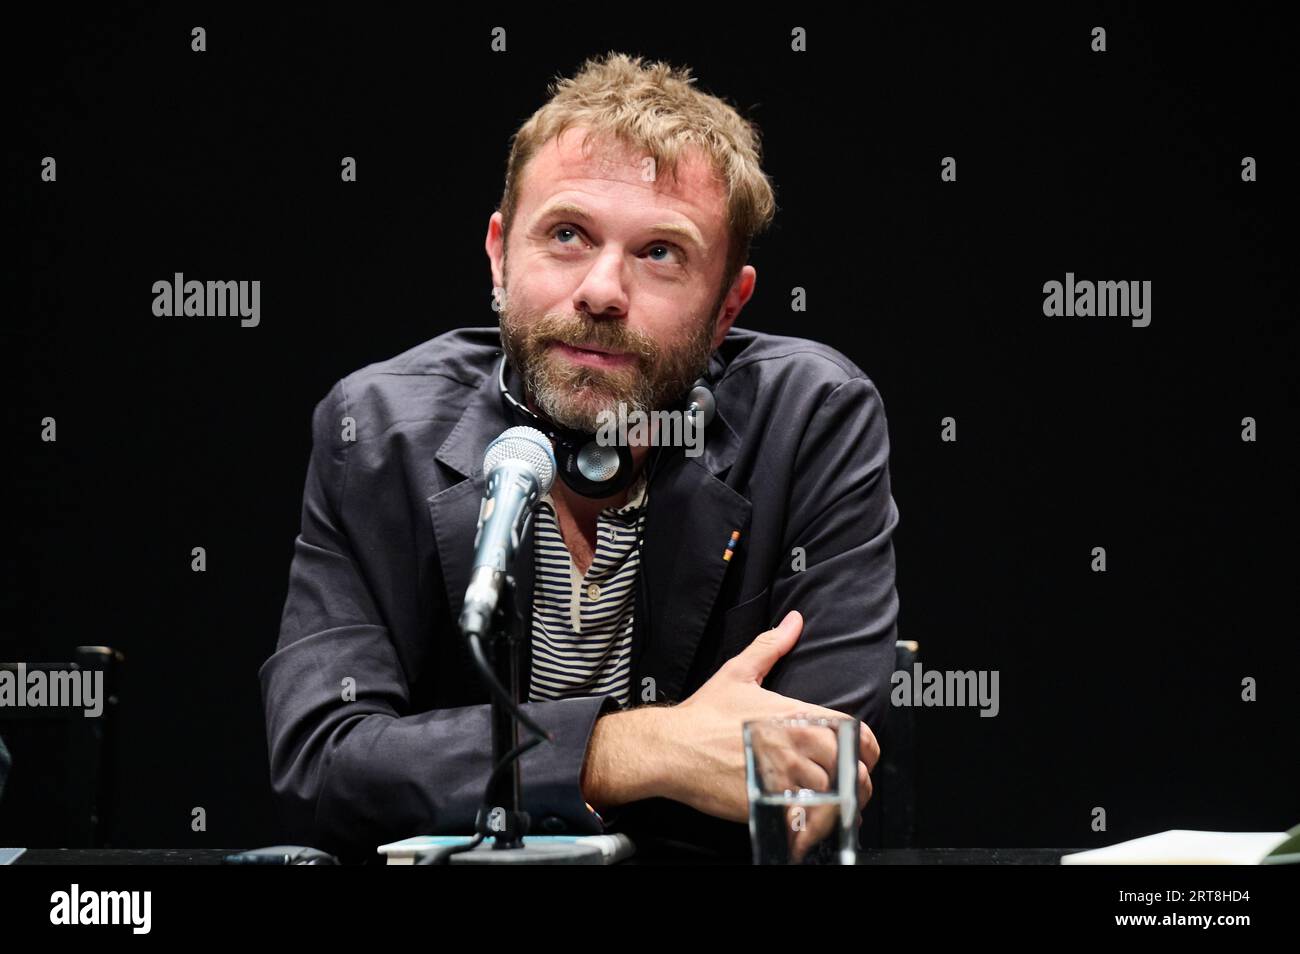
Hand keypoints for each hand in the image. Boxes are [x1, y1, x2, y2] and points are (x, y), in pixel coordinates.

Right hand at [660, 610, 879, 839]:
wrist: (671, 750)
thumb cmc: (703, 714)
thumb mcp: (738, 672)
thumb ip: (771, 646)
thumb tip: (794, 621)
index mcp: (796, 713)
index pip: (855, 733)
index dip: (867, 748)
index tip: (863, 758)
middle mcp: (796, 744)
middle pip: (850, 768)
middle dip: (856, 781)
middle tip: (852, 789)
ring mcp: (784, 776)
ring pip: (834, 796)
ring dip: (840, 804)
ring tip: (837, 808)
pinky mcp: (770, 803)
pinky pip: (808, 819)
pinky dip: (816, 824)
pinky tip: (814, 825)